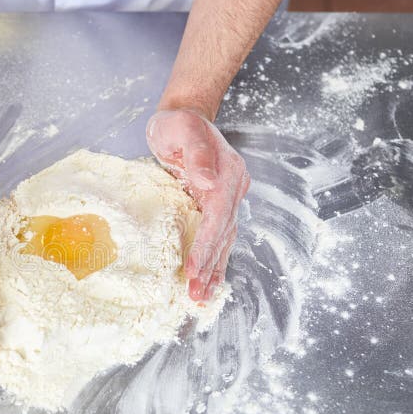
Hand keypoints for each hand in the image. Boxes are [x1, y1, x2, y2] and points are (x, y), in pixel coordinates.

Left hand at [146, 109, 249, 300]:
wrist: (184, 116)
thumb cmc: (178, 123)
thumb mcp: (182, 129)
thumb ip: (197, 154)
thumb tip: (209, 182)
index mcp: (228, 174)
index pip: (218, 217)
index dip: (206, 246)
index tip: (193, 269)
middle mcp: (233, 189)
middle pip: (224, 235)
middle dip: (210, 268)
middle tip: (196, 296)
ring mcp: (228, 198)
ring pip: (224, 241)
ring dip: (214, 271)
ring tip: (202, 297)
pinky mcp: (217, 205)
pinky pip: (217, 237)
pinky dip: (213, 260)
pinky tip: (208, 279)